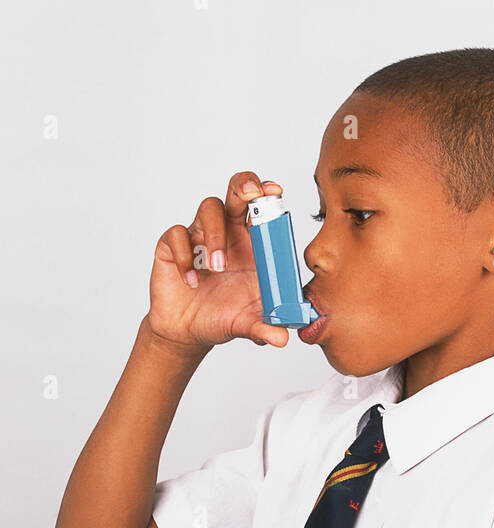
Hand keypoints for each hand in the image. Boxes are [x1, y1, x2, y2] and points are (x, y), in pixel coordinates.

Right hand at [146, 172, 289, 349]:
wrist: (188, 332)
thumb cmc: (223, 317)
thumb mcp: (247, 325)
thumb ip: (265, 327)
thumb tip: (283, 339)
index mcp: (252, 244)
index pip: (262, 208)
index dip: (268, 194)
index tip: (275, 192)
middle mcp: (228, 233)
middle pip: (236, 192)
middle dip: (244, 185)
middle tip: (250, 195)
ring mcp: (199, 235)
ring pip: (209, 208)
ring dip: (215, 236)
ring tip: (217, 269)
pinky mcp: (173, 245)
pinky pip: (178, 235)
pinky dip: (185, 256)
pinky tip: (192, 281)